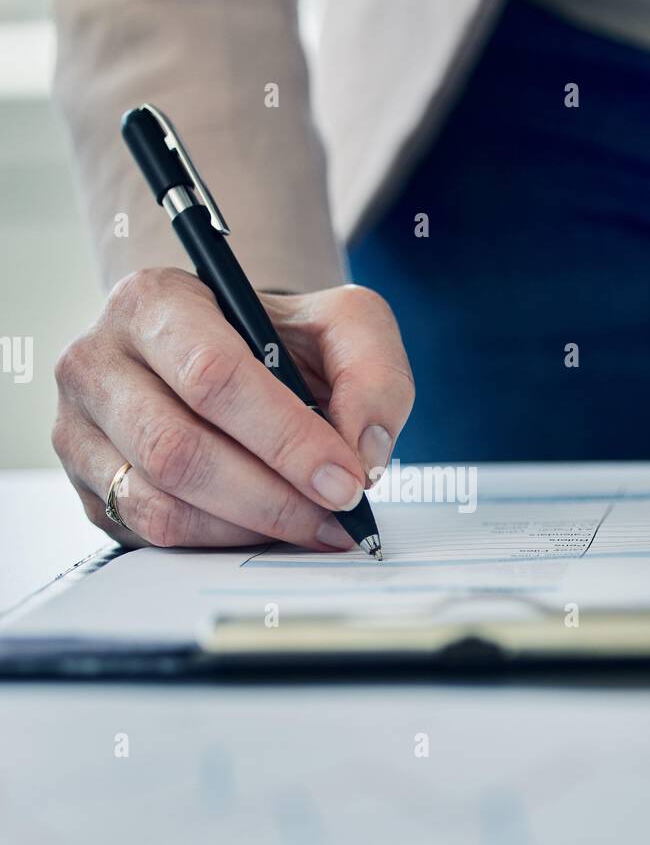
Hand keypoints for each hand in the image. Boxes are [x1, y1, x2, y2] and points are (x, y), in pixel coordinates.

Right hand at [52, 268, 413, 548]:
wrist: (224, 357)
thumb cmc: (274, 339)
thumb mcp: (339, 323)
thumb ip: (372, 372)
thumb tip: (365, 452)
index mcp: (154, 302)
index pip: (212, 375)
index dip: (285, 438)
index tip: (345, 479)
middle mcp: (99, 362)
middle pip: (177, 449)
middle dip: (272, 496)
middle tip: (334, 515)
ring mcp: (81, 431)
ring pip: (161, 504)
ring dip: (249, 528)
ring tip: (310, 525)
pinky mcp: (89, 488)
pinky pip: (152, 535)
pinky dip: (220, 542)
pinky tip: (265, 529)